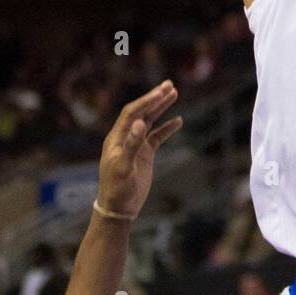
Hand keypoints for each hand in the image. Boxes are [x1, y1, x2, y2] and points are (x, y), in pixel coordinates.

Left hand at [96, 81, 181, 218]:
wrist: (118, 209)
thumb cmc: (117, 189)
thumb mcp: (124, 168)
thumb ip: (132, 145)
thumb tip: (141, 123)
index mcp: (117, 138)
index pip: (132, 113)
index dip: (146, 101)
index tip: (161, 92)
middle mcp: (125, 138)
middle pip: (141, 112)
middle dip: (154, 98)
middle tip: (169, 85)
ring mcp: (136, 145)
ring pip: (150, 121)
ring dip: (161, 107)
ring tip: (174, 93)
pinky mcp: (144, 155)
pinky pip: (157, 136)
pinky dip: (167, 128)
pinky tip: (178, 120)